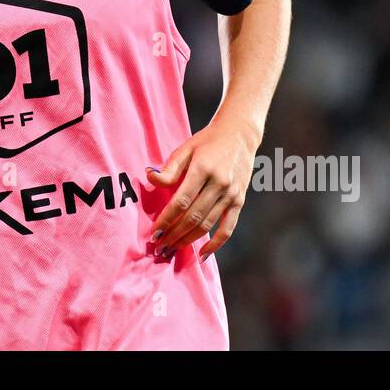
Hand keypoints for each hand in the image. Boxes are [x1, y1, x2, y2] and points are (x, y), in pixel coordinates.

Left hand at [145, 121, 257, 260]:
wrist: (239, 134)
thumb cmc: (206, 141)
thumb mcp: (185, 148)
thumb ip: (169, 168)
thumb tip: (150, 178)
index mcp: (203, 168)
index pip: (181, 201)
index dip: (166, 219)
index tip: (154, 232)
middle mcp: (219, 183)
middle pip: (193, 216)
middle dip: (174, 234)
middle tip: (159, 246)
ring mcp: (231, 194)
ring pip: (207, 225)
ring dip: (188, 240)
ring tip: (172, 249)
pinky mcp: (239, 201)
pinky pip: (228, 228)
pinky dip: (216, 244)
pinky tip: (203, 254)